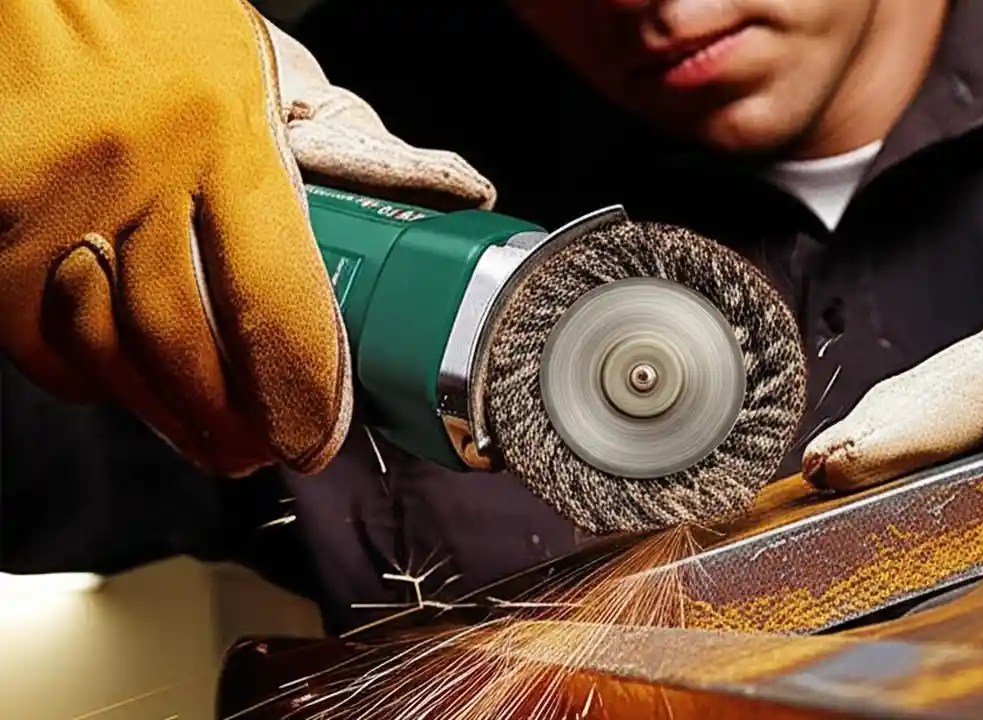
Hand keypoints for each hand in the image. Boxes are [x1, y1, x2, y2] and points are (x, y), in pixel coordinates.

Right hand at [0, 2, 493, 476]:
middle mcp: (136, 168)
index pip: (278, 301)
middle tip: (260, 452)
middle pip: (190, 347)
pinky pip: (28, 328)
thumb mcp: (256, 61)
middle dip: (232, 423)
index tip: (314, 436)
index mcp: (225, 128)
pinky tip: (112, 386)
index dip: (300, 392)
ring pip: (108, 350)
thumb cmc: (148, 4)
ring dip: (160, 414)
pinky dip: (76, 373)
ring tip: (201, 440)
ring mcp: (47, 192)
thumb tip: (449, 191)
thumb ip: (329, 143)